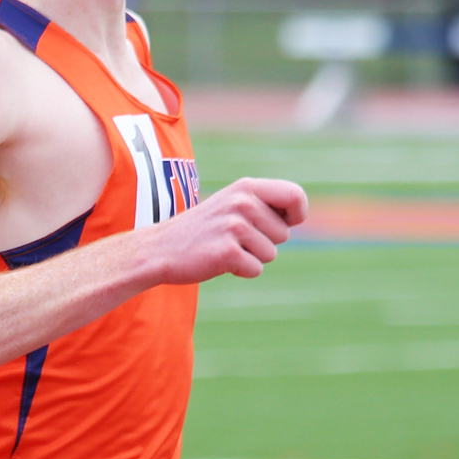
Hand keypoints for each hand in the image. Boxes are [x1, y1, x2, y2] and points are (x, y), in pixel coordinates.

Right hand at [141, 177, 307, 283]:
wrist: (160, 248)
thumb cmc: (203, 229)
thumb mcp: (231, 204)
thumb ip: (262, 204)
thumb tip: (298, 215)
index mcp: (246, 187)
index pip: (295, 195)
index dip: (297, 214)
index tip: (286, 223)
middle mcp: (243, 202)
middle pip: (284, 233)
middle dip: (265, 242)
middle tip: (234, 238)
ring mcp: (234, 226)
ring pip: (270, 254)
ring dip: (251, 258)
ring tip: (224, 247)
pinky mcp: (227, 252)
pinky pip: (255, 269)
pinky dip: (241, 271)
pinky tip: (219, 261)